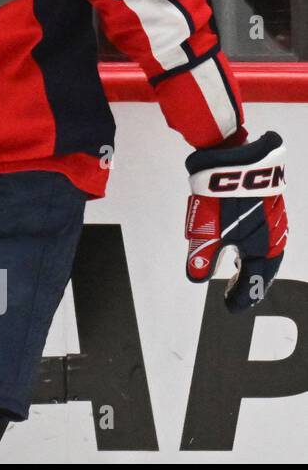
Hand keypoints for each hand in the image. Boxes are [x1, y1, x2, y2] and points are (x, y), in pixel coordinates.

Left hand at [184, 130, 287, 310]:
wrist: (236, 161)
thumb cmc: (224, 200)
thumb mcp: (207, 233)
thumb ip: (202, 257)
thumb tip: (195, 277)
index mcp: (264, 250)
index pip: (255, 281)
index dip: (243, 296)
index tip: (232, 307)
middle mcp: (274, 238)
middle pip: (263, 268)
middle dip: (251, 284)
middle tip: (238, 296)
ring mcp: (274, 220)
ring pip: (265, 250)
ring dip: (254, 266)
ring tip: (242, 274)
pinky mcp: (267, 205)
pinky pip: (263, 234)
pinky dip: (255, 246)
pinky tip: (244, 245)